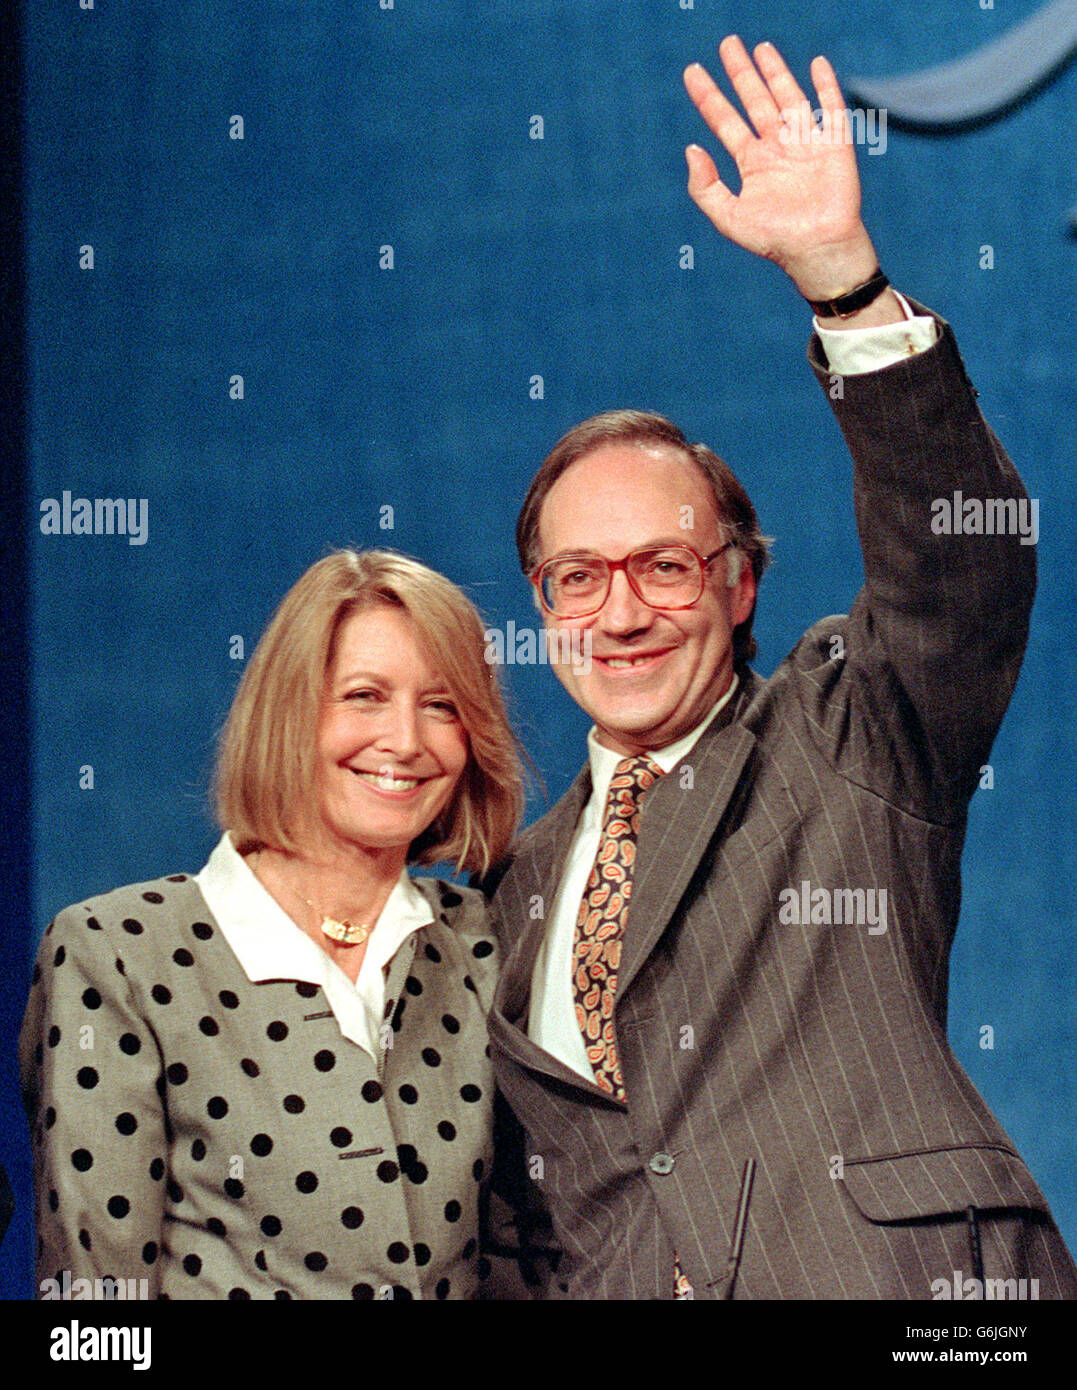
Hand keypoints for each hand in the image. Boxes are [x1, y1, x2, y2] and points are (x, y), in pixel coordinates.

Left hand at [683, 36, 887, 306]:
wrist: (816, 250)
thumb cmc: (774, 240)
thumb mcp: (729, 218)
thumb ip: (706, 187)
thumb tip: (691, 148)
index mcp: (752, 163)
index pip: (725, 121)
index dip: (708, 96)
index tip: (692, 72)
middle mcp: (777, 148)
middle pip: (754, 100)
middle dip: (740, 72)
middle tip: (727, 43)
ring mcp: (805, 143)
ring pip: (787, 96)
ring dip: (775, 71)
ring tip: (760, 46)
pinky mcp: (834, 145)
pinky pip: (830, 108)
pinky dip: (825, 85)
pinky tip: (816, 64)